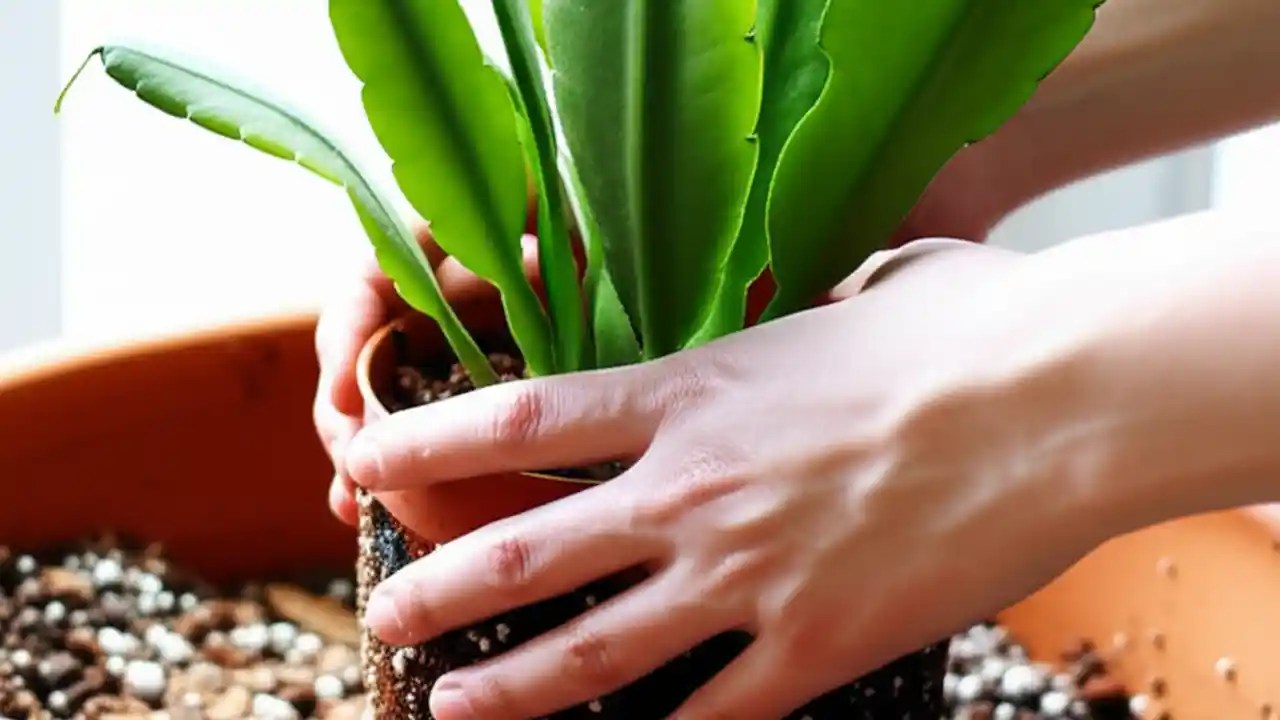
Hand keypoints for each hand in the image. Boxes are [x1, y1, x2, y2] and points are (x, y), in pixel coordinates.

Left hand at [344, 241, 1119, 718]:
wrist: (1059, 398)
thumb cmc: (962, 332)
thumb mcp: (852, 297)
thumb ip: (802, 309)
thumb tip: (822, 299)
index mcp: (691, 394)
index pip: (519, 418)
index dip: (426, 439)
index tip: (365, 456)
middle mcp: (693, 490)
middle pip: (526, 549)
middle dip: (437, 586)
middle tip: (379, 612)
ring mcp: (746, 575)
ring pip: (593, 654)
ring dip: (510, 688)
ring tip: (446, 707)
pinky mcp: (814, 643)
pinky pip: (712, 715)